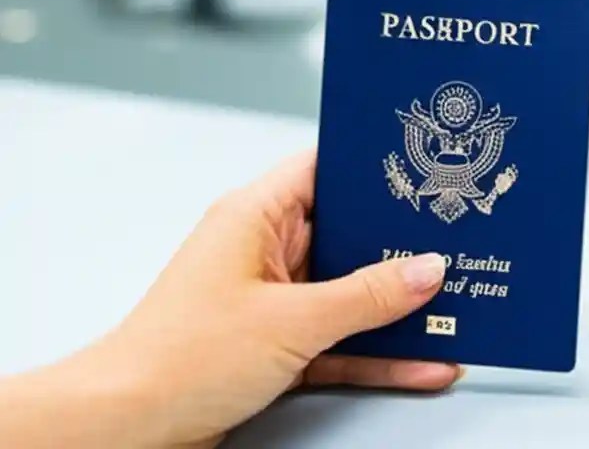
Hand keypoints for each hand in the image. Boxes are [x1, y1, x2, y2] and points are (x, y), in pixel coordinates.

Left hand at [0, 150, 460, 448]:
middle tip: (458, 240)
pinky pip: (343, 339)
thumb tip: (424, 269)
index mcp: (255, 216)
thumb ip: (366, 295)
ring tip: (455, 307)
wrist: (129, 426)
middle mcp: (264, 250)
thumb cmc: (176, 359)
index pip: (324, 168)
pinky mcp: (278, 344)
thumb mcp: (291, 321)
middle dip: (403, 246)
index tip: (425, 171)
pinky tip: (422, 362)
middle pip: (349, 235)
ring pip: (351, 292)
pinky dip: (379, 352)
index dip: (373, 168)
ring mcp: (273, 299)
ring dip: (398, 308)